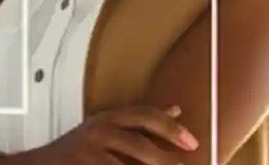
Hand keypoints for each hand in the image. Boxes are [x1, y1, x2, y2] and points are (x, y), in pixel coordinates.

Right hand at [25, 105, 198, 164]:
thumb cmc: (76, 152)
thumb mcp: (105, 130)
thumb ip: (138, 123)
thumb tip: (175, 109)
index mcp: (107, 118)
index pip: (145, 115)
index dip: (171, 128)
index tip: (193, 142)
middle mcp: (98, 131)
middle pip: (140, 145)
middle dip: (166, 161)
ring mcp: (89, 153)